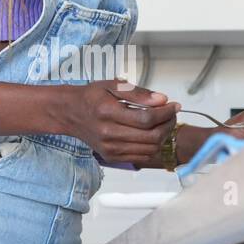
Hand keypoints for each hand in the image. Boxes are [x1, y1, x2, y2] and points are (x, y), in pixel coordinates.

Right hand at [63, 78, 179, 165]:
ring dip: (163, 136)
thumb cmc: (91, 97)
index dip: (166, 113)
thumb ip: (138, 93)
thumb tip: (162, 100)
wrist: (70, 113)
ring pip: (149, 148)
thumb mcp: (112, 85)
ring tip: (164, 123)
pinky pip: (141, 156)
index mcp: (108, 112)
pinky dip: (153, 146)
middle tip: (172, 114)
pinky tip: (152, 134)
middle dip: (168, 124)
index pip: (146, 118)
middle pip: (151, 136)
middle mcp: (108, 133)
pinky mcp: (112, 157)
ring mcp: (110, 148)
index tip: (174, 105)